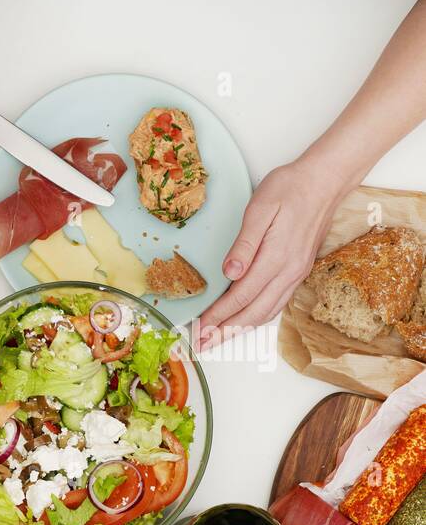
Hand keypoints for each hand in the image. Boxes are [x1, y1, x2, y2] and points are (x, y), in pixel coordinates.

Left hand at [195, 157, 347, 348]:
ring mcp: (296, 273)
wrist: (325, 181)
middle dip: (225, 331)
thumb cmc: (290, 188)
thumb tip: (230, 272)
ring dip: (241, 329)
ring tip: (219, 338)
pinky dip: (257, 317)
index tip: (199, 328)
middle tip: (202, 344)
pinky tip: (244, 321)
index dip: (218, 315)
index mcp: (276, 257)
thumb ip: (245, 243)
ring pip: (266, 312)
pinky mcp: (299, 271)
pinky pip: (277, 303)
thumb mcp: (260, 208)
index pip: (240, 296)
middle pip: (253, 313)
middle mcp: (289, 271)